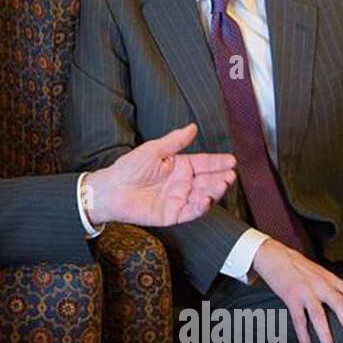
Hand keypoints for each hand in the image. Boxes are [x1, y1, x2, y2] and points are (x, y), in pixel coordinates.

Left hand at [85, 124, 235, 226]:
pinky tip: (206, 200)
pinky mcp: (173, 215)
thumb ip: (174, 141)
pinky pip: (190, 212)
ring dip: (214, 191)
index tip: (231, 160)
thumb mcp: (153, 150)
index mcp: (180, 166)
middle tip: (229, 175)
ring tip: (222, 184)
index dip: (218, 162)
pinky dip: (200, 208)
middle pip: (207, 181)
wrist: (111, 190)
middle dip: (220, 178)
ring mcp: (179, 199)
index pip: (204, 163)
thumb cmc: (129, 168)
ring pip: (203, 196)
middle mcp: (183, 183)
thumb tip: (192, 127)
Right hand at [251, 239, 342, 342]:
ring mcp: (306, 290)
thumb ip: (332, 287)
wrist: (274, 255)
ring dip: (325, 334)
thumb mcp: (320, 274)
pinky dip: (303, 335)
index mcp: (331, 279)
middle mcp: (321, 284)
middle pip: (340, 304)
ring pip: (319, 314)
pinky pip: (298, 319)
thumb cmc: (297, 267)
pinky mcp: (290, 296)